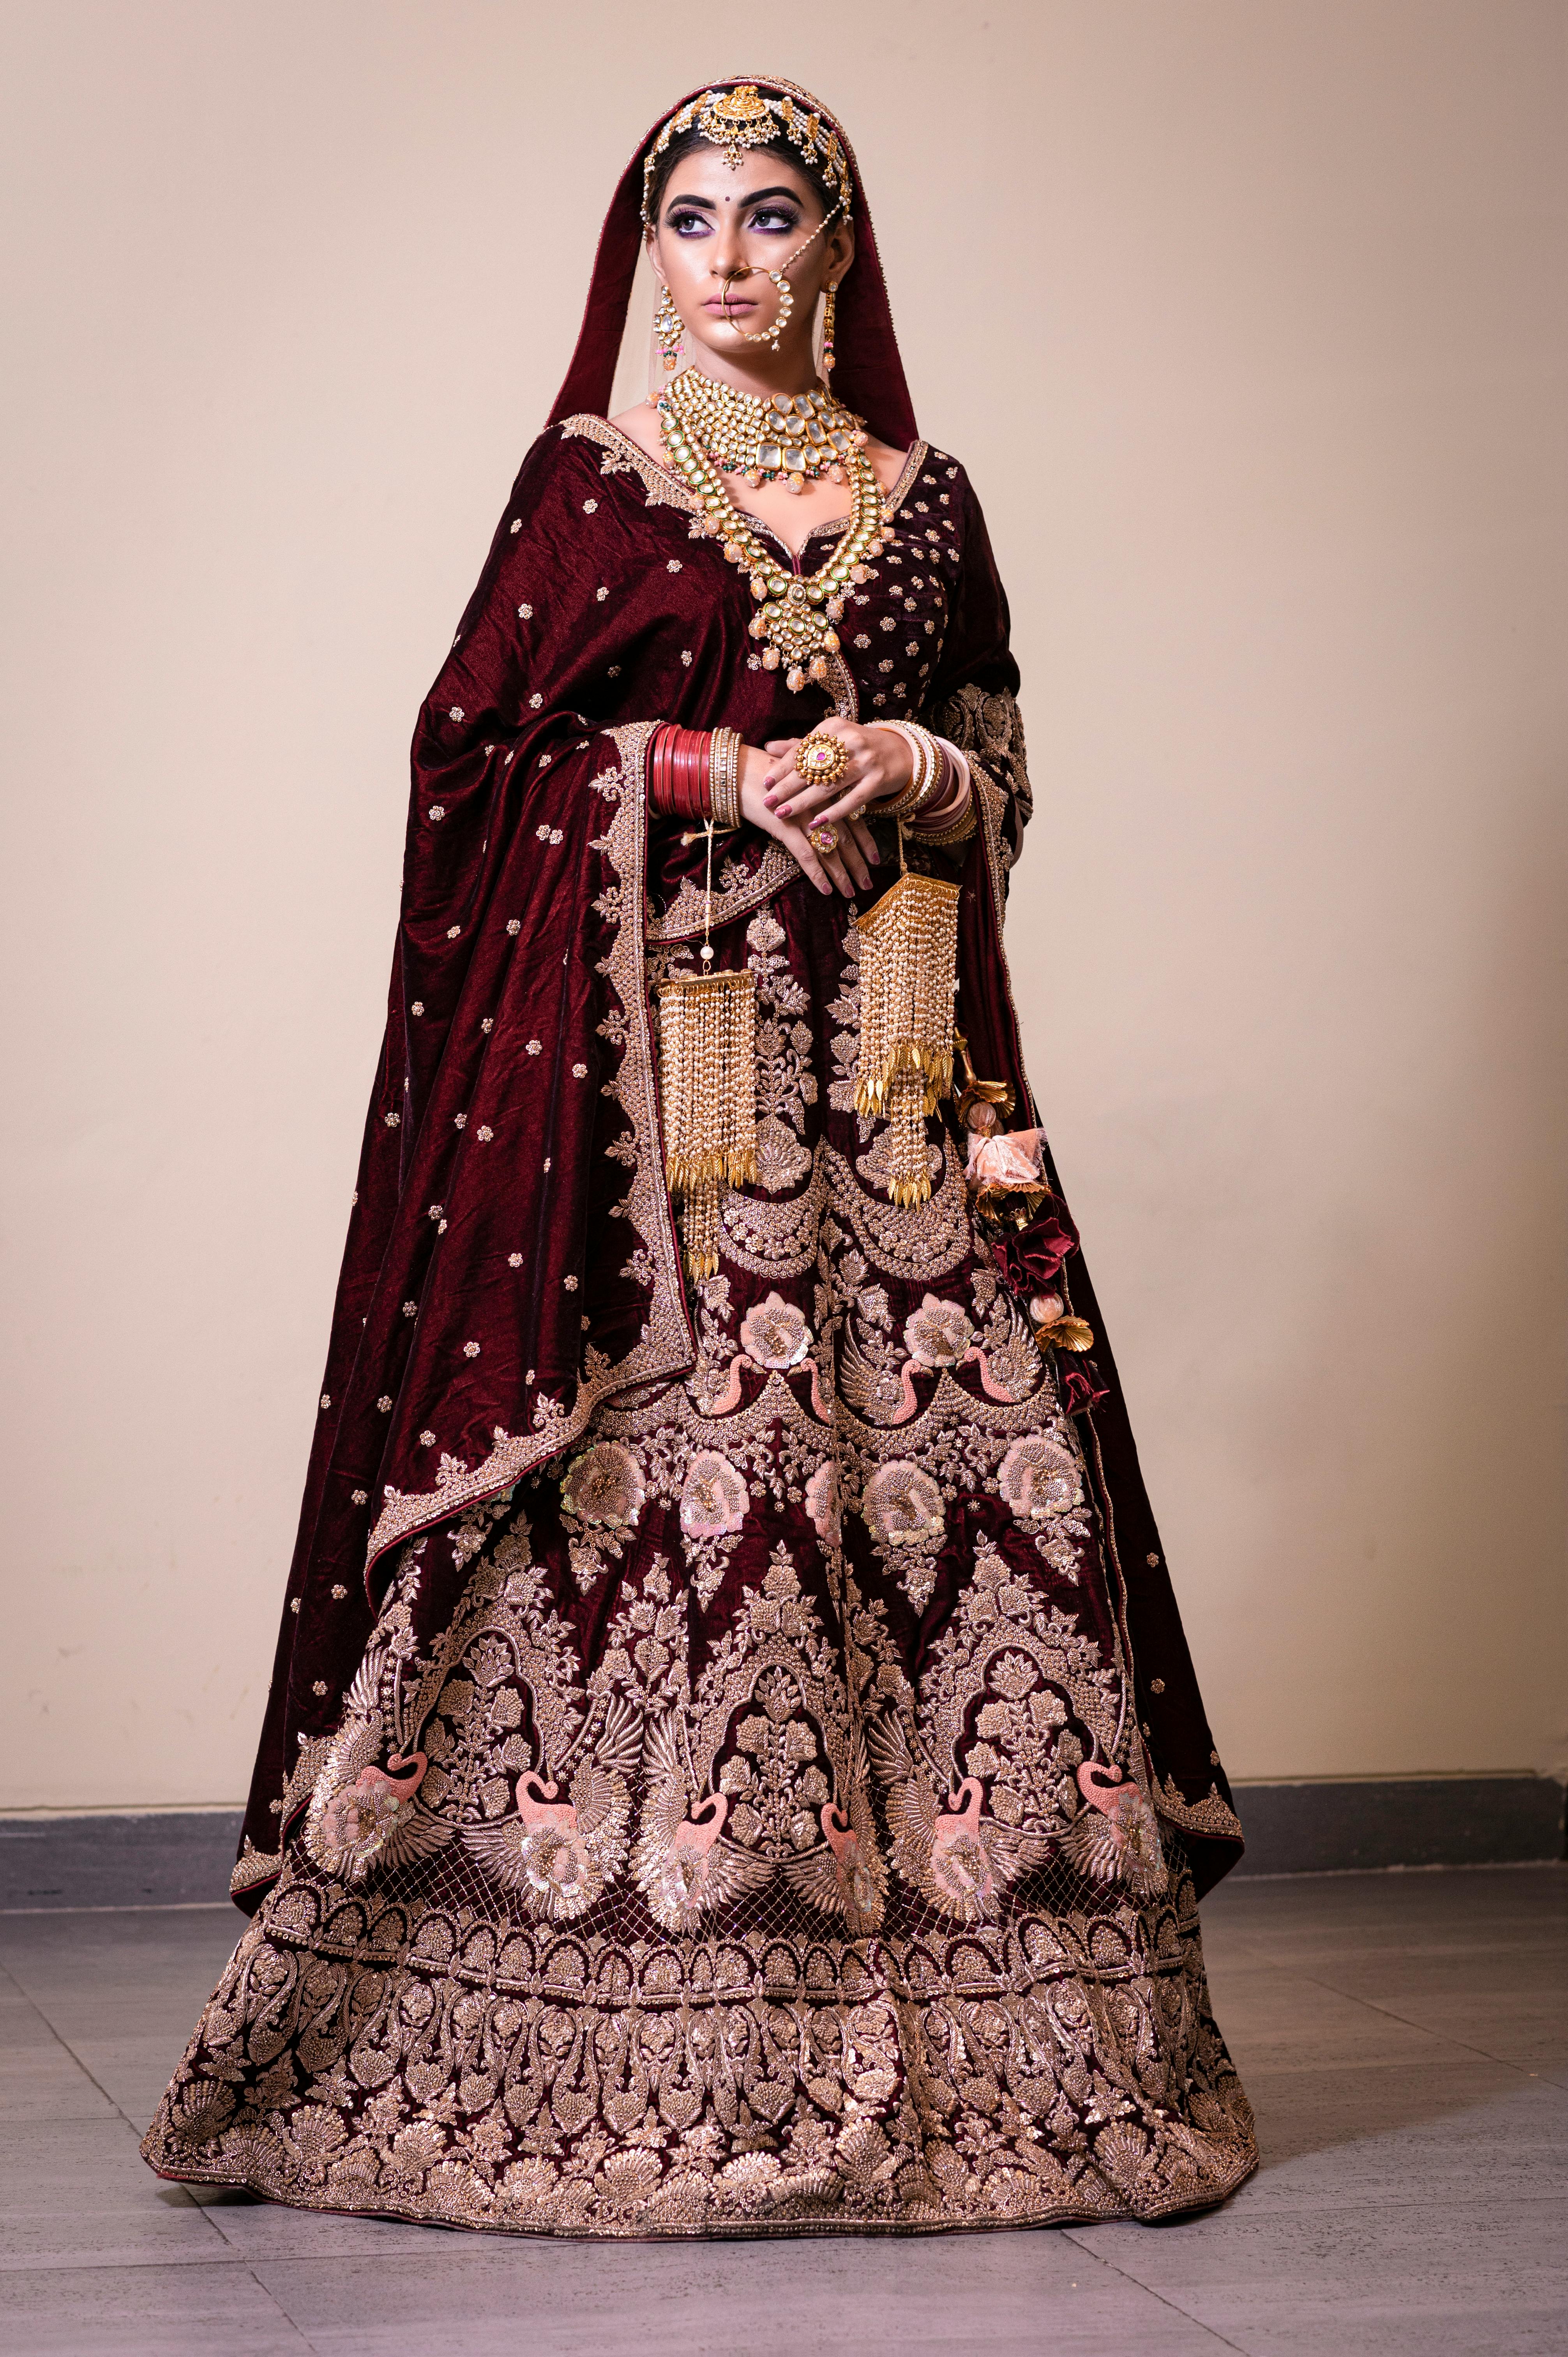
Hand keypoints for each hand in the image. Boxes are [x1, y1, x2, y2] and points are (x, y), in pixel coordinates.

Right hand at [737, 743, 879, 897]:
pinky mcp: (787, 827)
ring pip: (831, 850)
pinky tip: (826, 890)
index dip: (866, 842)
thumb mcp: (797, 781)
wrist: (738, 769)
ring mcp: (805, 816)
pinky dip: (818, 875)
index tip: (876, 860)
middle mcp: (820, 805)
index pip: (855, 820)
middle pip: (846, 839)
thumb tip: (821, 810)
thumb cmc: (765, 773)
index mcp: (826, 792)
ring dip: (842, 875)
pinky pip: (807, 856)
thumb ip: (813, 792)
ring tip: (850, 893)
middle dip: (858, 864)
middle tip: (867, 885)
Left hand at [762, 717, 914, 845]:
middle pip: (812, 768)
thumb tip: (768, 748)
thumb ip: (801, 746)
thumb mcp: (831, 740)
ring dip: (803, 802)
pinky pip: (852, 801)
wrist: (900, 751)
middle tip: (768, 803)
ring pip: (828, 786)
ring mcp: (866, 761)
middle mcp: (850, 741)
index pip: (802, 750)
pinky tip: (816, 824)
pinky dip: (833, 813)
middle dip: (787, 788)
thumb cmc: (857, 748)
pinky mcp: (878, 780)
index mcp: (834, 727)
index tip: (766, 784)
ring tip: (784, 814)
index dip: (782, 768)